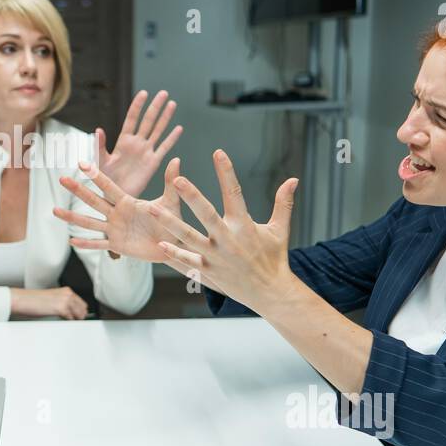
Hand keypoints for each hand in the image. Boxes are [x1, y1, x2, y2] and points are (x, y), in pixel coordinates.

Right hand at [10, 286, 88, 319]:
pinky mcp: (62, 309)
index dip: (80, 311)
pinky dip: (68, 322)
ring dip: (74, 320)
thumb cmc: (33, 299)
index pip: (81, 302)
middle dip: (79, 316)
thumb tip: (69, 312)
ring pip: (79, 314)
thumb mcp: (52, 298)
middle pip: (83, 309)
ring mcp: (66, 301)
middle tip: (73, 321)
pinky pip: (71, 319)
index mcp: (66, 290)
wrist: (24, 300)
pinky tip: (62, 322)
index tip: (78, 316)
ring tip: (67, 322)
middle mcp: (67, 294)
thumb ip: (62, 302)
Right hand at [53, 157, 184, 262]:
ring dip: (72, 217)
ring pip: (89, 223)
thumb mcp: (171, 201)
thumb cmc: (173, 221)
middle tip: (62, 179)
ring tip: (55, 210)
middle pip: (94, 201)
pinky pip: (99, 244)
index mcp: (128, 201)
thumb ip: (171, 182)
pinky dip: (85, 243)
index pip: (109, 186)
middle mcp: (117, 214)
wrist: (173, 244)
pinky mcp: (117, 245)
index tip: (83, 164)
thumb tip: (177, 160)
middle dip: (78, 191)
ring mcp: (115, 229)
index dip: (96, 176)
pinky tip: (71, 242)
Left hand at [94, 90, 183, 197]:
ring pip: (157, 131)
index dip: (137, 106)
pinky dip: (171, 139)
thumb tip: (97, 129)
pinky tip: (178, 129)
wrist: (115, 196)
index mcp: (123, 141)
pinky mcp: (153, 163)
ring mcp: (145, 152)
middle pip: (148, 121)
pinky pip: (163, 148)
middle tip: (163, 93)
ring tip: (172, 104)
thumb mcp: (100, 161)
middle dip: (155, 107)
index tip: (144, 93)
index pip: (132, 119)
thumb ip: (99, 146)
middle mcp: (136, 144)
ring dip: (165, 118)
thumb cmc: (104, 179)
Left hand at [149, 149, 298, 313]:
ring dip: (169, 223)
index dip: (226, 172)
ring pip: (188, 237)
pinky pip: (188, 262)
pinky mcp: (209, 272)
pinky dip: (174, 254)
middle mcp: (229, 240)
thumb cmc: (274, 257)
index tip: (218, 153)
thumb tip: (294, 179)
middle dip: (192, 196)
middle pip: (207, 214)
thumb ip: (283, 203)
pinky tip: (160, 243)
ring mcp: (217, 257)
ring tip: (151, 208)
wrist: (271, 293)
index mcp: (245, 226)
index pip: (234, 193)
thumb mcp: (279, 229)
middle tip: (177, 180)